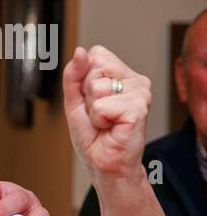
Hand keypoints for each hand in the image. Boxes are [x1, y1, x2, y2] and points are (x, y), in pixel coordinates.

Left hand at [63, 45, 150, 183]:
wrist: (104, 164)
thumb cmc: (93, 136)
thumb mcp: (75, 101)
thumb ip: (74, 75)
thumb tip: (80, 51)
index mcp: (123, 74)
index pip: (96, 54)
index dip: (83, 79)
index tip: (91, 100)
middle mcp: (135, 80)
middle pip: (95, 66)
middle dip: (86, 93)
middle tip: (98, 114)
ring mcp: (141, 92)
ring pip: (97, 86)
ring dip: (92, 109)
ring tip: (105, 122)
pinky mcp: (139, 107)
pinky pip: (101, 105)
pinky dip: (98, 119)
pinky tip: (111, 127)